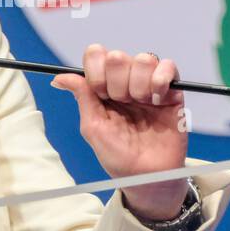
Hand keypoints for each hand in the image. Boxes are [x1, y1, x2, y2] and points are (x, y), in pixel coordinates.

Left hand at [51, 45, 188, 220]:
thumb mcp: (93, 127)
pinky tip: (158, 100)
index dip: (97, 71)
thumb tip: (58, 78)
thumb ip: (82, 96)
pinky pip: (167, 66)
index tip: (101, 94)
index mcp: (104, 86)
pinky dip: (160, 80)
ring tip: (143, 105)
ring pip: (143, 59)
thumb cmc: (118, 155)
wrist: (146, 175)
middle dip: (117, 83)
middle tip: (123, 104)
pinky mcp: (172, 90)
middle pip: (118, 57)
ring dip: (139, 84)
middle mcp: (126, 81)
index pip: (96, 55)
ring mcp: (149, 84)